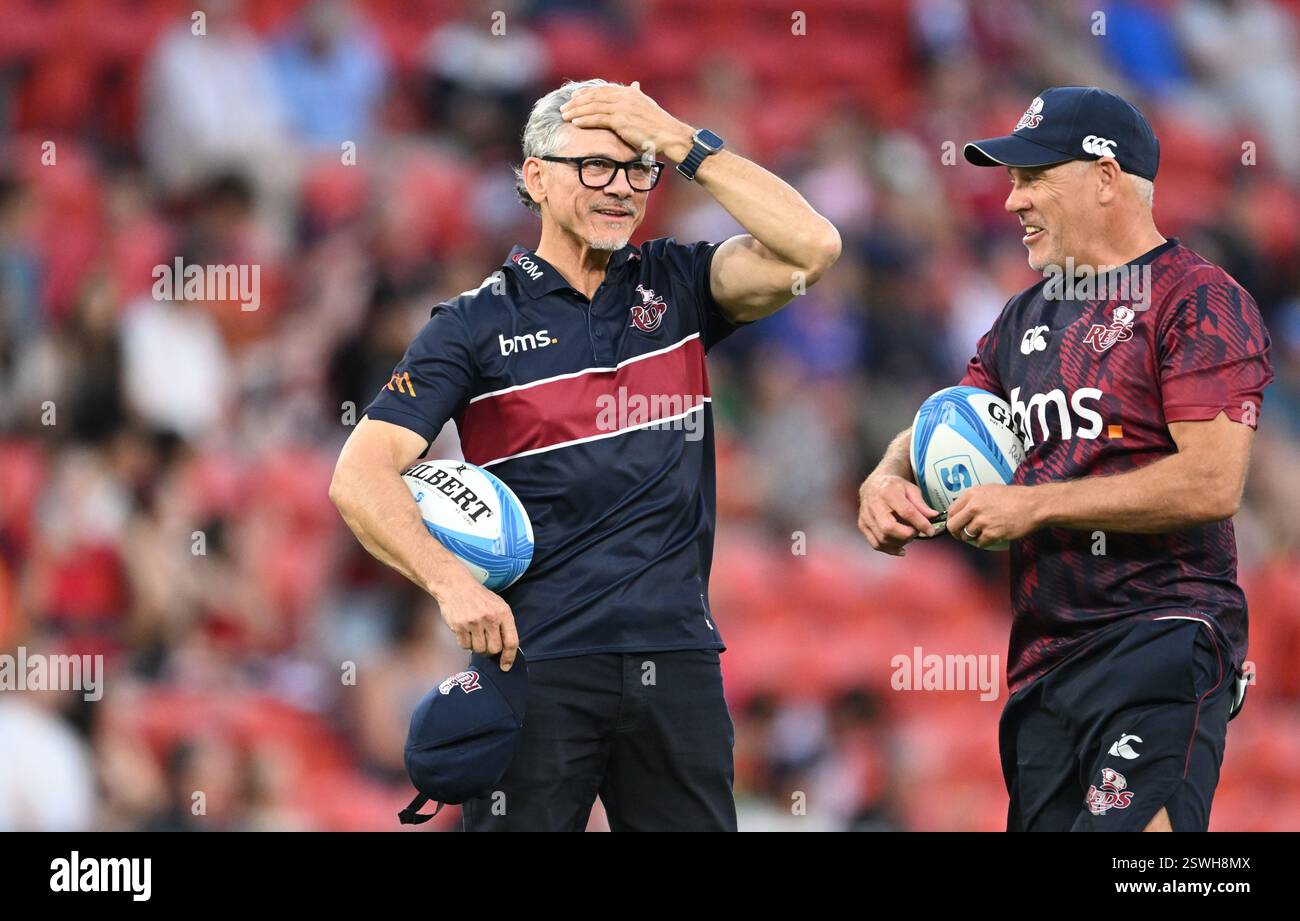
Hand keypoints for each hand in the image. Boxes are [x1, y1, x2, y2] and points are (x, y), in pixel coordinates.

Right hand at [432, 568, 519, 669]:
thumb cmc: (479, 598)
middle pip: (494, 649)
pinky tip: (465, 631)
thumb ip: (504, 625)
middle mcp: (490, 618)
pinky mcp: (459, 626)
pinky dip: (465, 643)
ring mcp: (474, 623)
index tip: (506, 666)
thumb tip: (507, 650)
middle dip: (490, 650)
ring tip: (475, 634)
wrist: (455, 586)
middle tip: (486, 642)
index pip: (511, 641)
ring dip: (477, 646)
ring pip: (479, 650)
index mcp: (503, 613)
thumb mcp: (498, 605)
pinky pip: (465, 646)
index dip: (509, 657)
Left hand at [560, 81, 694, 163]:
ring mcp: (622, 107)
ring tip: (565, 115)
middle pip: (594, 97)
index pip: (602, 90)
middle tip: (564, 107)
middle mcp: (624, 96)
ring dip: (577, 111)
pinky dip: (585, 120)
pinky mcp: (621, 120)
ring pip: (593, 107)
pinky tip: (575, 123)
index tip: (574, 97)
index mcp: (629, 92)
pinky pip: (598, 119)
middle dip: (577, 102)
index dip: (586, 93)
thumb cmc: (659, 124)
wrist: (668, 134)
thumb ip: (637, 95)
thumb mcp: (646, 104)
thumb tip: (635, 85)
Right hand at [857, 474, 939, 555]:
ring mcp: (866, 517)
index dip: (920, 523)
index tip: (930, 531)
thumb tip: (933, 517)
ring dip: (900, 542)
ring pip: (882, 539)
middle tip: (916, 532)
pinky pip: (876, 544)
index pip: (906, 511)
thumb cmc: (894, 487)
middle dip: (907, 535)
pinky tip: (901, 548)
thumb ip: (921, 504)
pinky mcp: (863, 526)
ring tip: (909, 536)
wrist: (873, 485)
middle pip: (889, 528)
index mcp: (888, 492)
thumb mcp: (910, 489)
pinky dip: (890, 549)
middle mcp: (874, 505)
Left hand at [945, 484, 1042, 548]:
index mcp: (972, 494)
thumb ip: (973, 499)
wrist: (1034, 505)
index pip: (951, 511)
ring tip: (982, 534)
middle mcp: (974, 507)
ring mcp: (983, 521)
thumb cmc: (1015, 497)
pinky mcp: (992, 533)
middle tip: (962, 535)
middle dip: (956, 532)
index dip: (952, 520)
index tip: (955, 525)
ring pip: (966, 536)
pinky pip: (979, 543)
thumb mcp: (990, 490)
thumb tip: (961, 510)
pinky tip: (991, 537)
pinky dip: (983, 542)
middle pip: (953, 526)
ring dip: (972, 538)